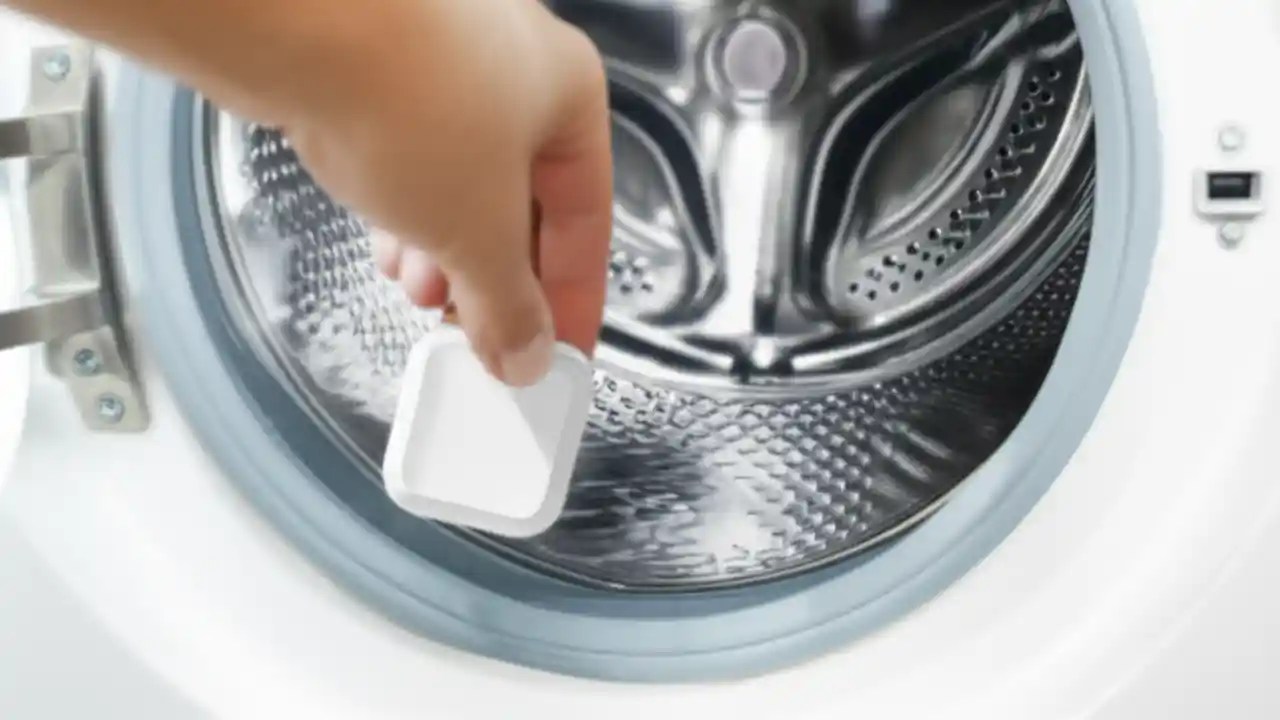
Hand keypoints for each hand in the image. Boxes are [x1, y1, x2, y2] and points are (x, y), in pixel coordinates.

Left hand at [282, 1, 612, 385]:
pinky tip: (386, 240)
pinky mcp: (369, 62)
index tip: (560, 353)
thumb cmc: (409, 95)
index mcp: (569, 93)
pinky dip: (403, 203)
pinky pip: (404, 150)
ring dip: (445, 246)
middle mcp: (511, 64)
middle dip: (497, 275)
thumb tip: (524, 355)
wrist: (295, 15)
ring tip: (420, 292)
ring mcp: (438, 56)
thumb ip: (507, 305)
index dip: (575, 299)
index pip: (588, 220)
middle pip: (522, 198)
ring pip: (459, 175)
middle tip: (476, 332)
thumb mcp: (478, 234)